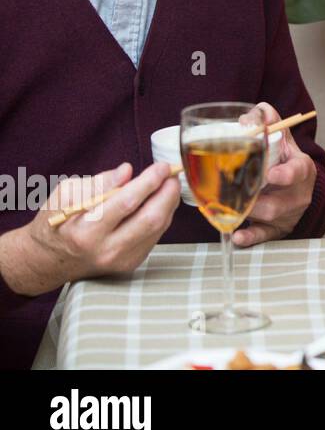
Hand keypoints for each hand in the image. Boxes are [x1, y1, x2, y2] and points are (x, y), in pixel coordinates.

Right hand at [0, 161, 179, 295]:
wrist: (47, 261)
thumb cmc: (55, 223)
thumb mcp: (65, 196)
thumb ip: (99, 183)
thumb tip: (126, 171)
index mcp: (85, 231)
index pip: (126, 203)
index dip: (149, 182)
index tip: (161, 166)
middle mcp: (106, 249)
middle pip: (150, 219)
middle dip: (167, 193)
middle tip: (172, 175)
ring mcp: (121, 260)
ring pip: (158, 228)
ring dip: (168, 203)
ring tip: (167, 185)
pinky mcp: (130, 263)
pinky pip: (155, 236)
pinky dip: (162, 216)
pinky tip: (159, 202)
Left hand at [233, 103, 318, 246]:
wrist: (300, 189)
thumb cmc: (287, 161)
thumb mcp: (284, 140)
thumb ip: (271, 122)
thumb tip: (254, 113)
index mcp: (301, 169)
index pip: (297, 171)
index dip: (285, 174)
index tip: (271, 175)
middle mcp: (297, 194)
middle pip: (277, 202)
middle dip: (255, 198)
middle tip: (235, 190)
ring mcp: (287, 214)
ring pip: (267, 217)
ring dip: (246, 212)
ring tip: (226, 205)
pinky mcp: (276, 229)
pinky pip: (263, 236)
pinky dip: (249, 238)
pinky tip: (236, 236)